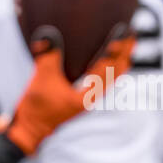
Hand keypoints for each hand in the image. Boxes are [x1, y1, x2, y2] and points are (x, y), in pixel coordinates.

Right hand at [0, 26, 134, 155]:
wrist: (29, 131)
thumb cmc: (36, 109)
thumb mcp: (41, 81)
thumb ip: (47, 58)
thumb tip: (48, 34)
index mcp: (88, 96)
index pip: (107, 69)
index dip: (116, 51)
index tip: (123, 34)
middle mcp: (92, 97)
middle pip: (115, 72)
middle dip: (125, 52)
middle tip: (132, 32)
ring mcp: (87, 97)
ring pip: (111, 76)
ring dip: (119, 59)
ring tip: (129, 41)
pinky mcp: (80, 96)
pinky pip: (101, 79)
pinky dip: (109, 67)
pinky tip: (108, 58)